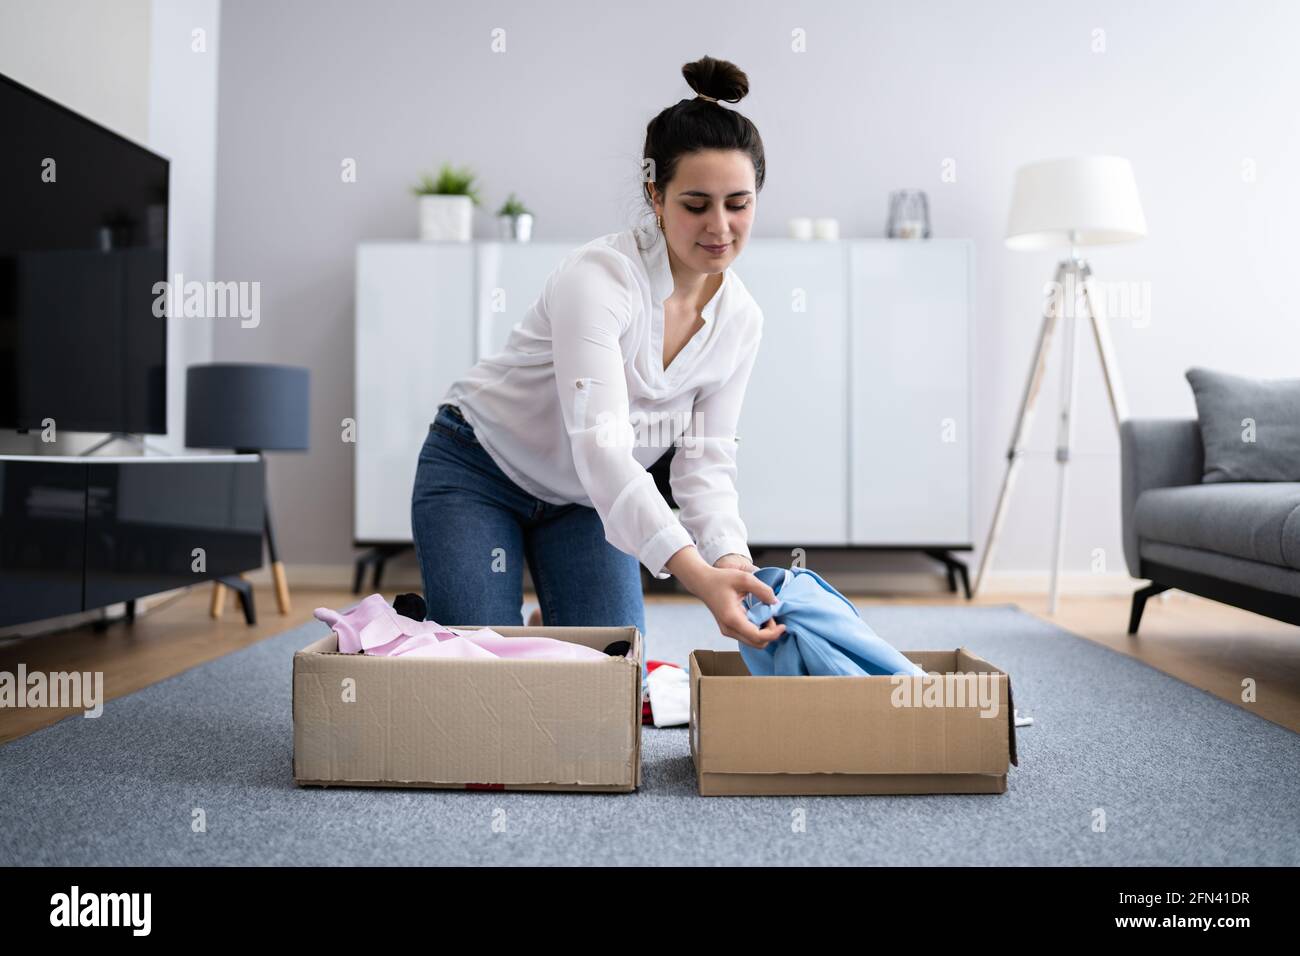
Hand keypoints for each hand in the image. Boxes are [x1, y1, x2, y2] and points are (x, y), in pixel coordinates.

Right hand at [666, 546, 785, 649]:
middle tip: (774, 617)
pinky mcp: (729, 629)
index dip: (773, 634)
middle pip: (757, 644)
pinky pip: (748, 636)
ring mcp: (728, 631)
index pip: (757, 636)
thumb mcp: (744, 578)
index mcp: (732, 618)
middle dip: (770, 634)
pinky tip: (760, 616)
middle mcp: (729, 629)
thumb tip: (775, 602)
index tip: (783, 625)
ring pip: (753, 642)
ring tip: (766, 615)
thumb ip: (762, 589)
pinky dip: (758, 630)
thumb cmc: (721, 579)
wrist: (702, 583)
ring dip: (764, 633)